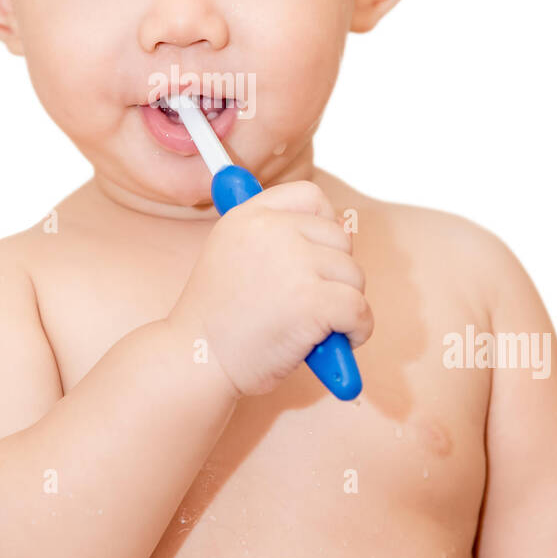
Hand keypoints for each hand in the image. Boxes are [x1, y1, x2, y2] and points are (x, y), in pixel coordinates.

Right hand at [166, 180, 372, 396]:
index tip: (321, 252)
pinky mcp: (313, 300)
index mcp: (248, 215)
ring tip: (316, 327)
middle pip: (340, 238)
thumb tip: (333, 226)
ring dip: (346, 304)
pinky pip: (360, 309)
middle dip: (336, 273)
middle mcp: (271, 229)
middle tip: (312, 302)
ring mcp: (294, 262)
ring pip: (354, 275)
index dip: (325, 223)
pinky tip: (333, 346)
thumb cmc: (216, 320)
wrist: (196, 361)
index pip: (310, 196)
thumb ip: (269, 237)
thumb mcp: (230, 254)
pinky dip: (357, 330)